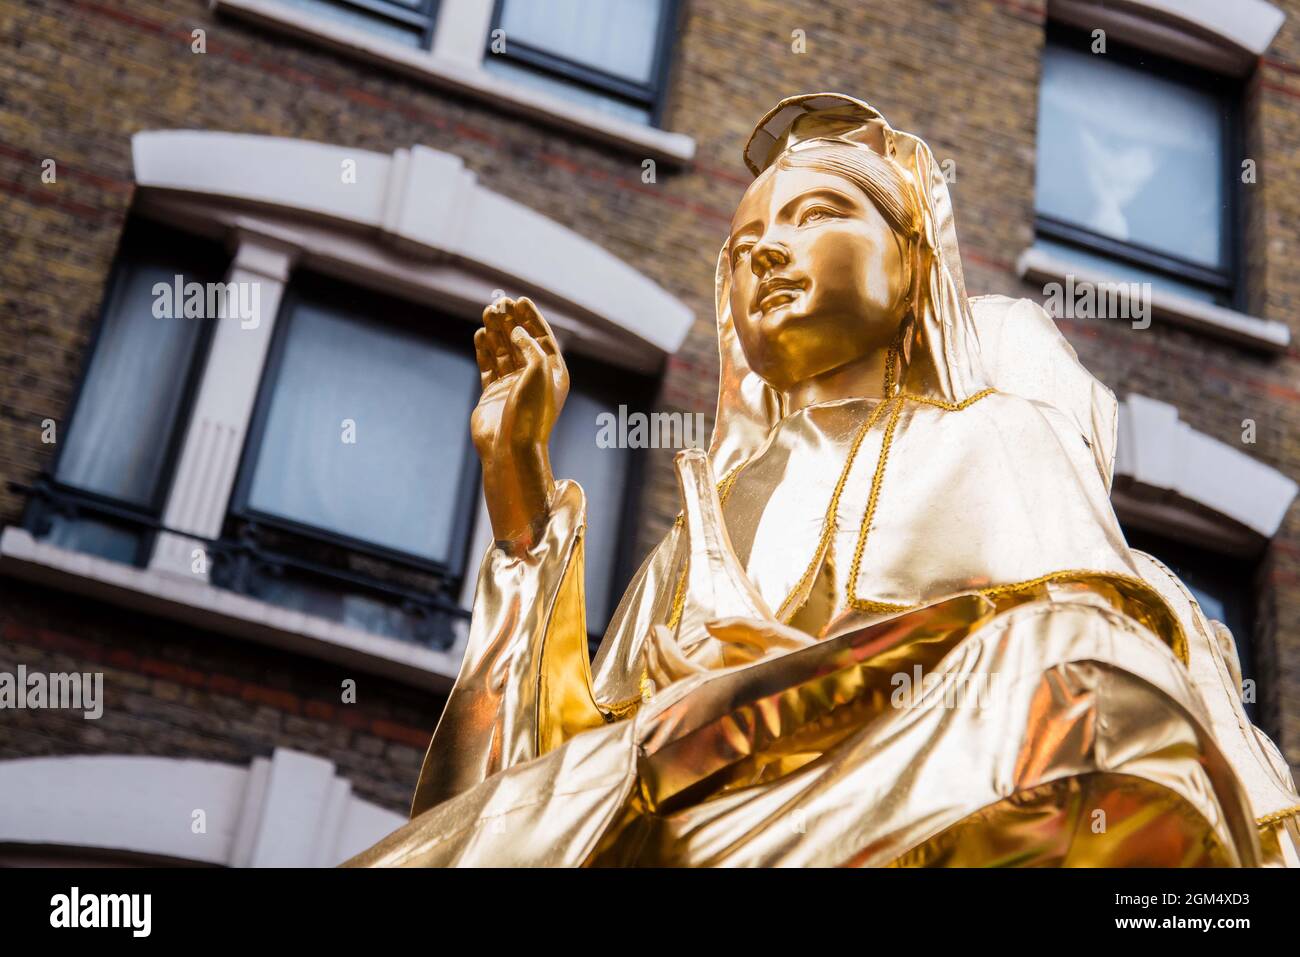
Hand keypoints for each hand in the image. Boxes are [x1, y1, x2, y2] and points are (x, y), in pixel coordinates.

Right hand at [471, 297, 568, 550]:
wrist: (509, 448)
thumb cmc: (531, 412)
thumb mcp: (540, 371)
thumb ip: (530, 347)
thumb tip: (516, 331)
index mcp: (554, 374)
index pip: (543, 338)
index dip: (532, 318)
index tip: (520, 300)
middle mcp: (534, 378)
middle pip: (521, 342)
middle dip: (510, 322)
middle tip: (498, 303)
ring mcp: (512, 386)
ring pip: (503, 352)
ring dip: (496, 332)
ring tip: (487, 313)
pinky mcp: (493, 394)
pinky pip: (488, 366)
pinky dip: (484, 350)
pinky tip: (480, 334)